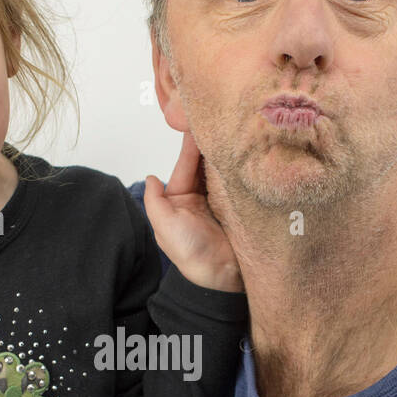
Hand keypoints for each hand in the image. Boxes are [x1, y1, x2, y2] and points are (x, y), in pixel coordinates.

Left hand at [143, 130, 242, 292]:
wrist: (223, 277)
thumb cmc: (191, 255)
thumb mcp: (164, 226)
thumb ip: (154, 202)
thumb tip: (150, 178)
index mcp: (180, 200)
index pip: (185, 167)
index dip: (190, 147)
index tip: (195, 123)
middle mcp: (201, 197)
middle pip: (205, 165)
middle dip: (211, 144)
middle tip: (219, 119)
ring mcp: (223, 200)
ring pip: (223, 170)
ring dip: (226, 153)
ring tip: (233, 129)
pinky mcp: (242, 204)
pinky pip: (240, 181)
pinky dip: (241, 168)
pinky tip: (246, 152)